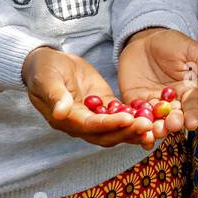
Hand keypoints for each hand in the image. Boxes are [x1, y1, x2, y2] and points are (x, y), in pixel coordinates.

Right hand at [23, 47, 161, 149]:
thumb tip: (61, 113)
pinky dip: (135, 118)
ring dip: (134, 130)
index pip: (90, 126)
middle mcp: (81, 123)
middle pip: (107, 135)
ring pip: (116, 130)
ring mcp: (94, 115)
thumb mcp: (47, 79)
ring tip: (154, 127)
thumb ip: (55, 96)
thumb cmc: (43, 70)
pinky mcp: (104, 105)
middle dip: (127, 132)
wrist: (47, 63)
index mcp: (66, 119)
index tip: (127, 119)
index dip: (109, 124)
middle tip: (148, 126)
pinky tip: (153, 116)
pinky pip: (121, 115)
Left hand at [118, 28, 197, 141]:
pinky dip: (136, 126)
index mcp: (189, 91)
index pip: (192, 106)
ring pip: (155, 121)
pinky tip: (136, 132)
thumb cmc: (172, 43)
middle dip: (173, 123)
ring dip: (155, 129)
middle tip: (172, 126)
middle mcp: (173, 102)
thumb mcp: (191, 52)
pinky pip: (135, 117)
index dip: (192, 115)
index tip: (192, 123)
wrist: (144, 38)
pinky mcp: (134, 103)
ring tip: (154, 132)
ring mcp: (153, 104)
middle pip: (174, 117)